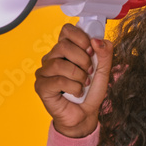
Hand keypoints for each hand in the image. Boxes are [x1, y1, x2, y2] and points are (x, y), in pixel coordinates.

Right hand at [34, 23, 112, 137]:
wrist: (85, 114)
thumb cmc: (91, 92)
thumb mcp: (103, 71)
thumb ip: (104, 53)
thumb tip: (97, 40)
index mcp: (65, 50)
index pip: (66, 30)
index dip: (81, 38)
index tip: (91, 51)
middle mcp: (52, 58)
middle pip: (63, 45)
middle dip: (83, 59)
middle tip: (90, 72)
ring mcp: (44, 72)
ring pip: (59, 63)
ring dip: (78, 75)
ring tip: (84, 84)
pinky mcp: (41, 86)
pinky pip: (57, 80)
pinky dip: (73, 87)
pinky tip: (77, 92)